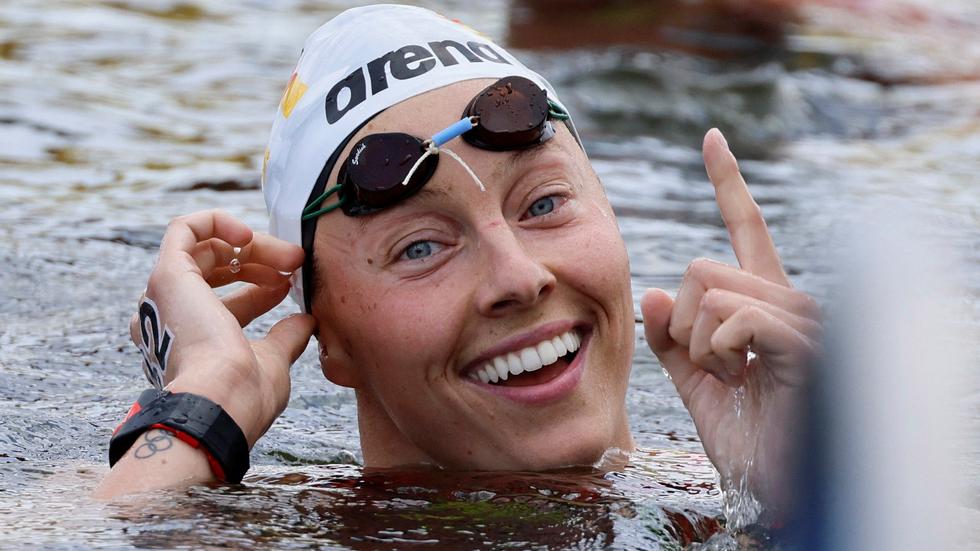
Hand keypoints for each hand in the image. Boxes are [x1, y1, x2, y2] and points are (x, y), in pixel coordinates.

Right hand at [130, 210, 315, 446]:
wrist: (221, 401)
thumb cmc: (244, 394)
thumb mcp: (273, 362)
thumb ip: (284, 338)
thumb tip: (306, 322)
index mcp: (192, 341)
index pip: (229, 301)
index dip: (264, 287)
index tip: (292, 286)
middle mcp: (172, 318)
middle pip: (218, 271)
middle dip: (262, 261)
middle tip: (295, 262)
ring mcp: (165, 295)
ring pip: (208, 249)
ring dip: (253, 246)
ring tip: (288, 256)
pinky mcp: (167, 274)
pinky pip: (183, 229)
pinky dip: (216, 221)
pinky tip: (247, 236)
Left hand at [640, 129, 821, 516]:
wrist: (772, 488)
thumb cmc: (745, 437)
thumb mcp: (695, 381)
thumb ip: (673, 337)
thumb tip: (655, 292)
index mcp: (765, 301)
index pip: (746, 228)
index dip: (727, 183)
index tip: (711, 139)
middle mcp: (790, 297)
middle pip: (701, 266)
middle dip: (684, 323)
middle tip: (713, 367)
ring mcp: (802, 317)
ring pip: (711, 291)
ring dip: (701, 346)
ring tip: (734, 379)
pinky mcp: (805, 341)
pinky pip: (734, 319)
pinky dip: (720, 354)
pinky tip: (745, 379)